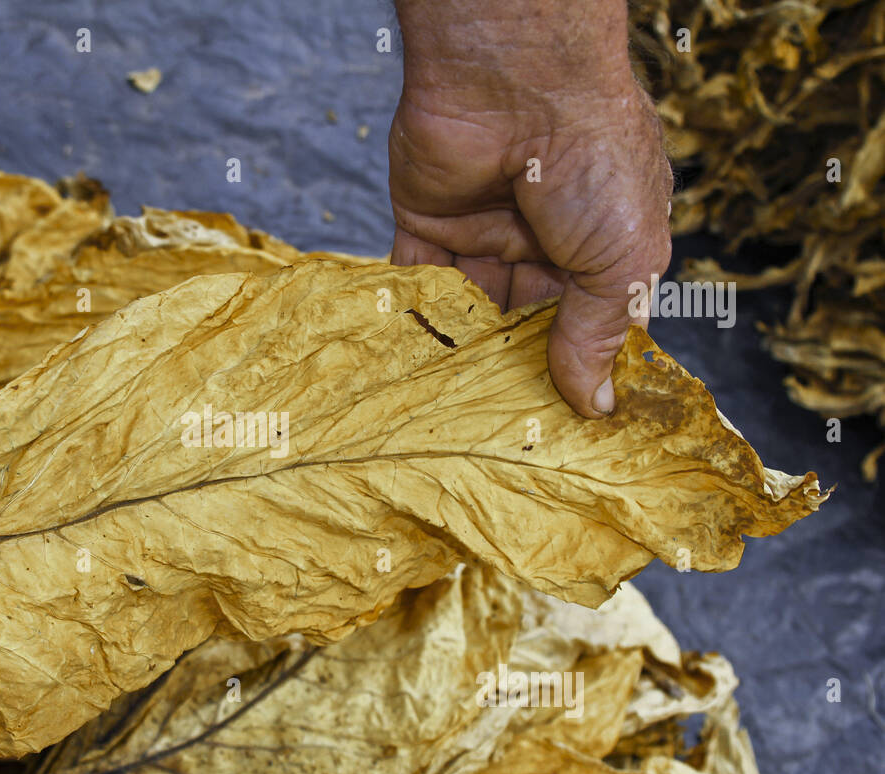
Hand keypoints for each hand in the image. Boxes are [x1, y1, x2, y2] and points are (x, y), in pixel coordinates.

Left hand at [389, 0, 672, 417]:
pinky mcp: (426, 222)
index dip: (574, 369)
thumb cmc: (593, 161)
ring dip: (460, 358)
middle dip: (513, 372)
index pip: (584, 323)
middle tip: (502, 435)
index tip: (560, 429)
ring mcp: (482, 232)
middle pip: (521, 324)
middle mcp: (541, 242)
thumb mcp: (620, 259)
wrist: (517, 83)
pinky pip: (416, 283)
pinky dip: (411, 323)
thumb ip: (597, 332)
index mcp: (601, 247)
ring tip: (453, 419)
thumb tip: (595, 403)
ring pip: (468, 312)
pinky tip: (408, 373)